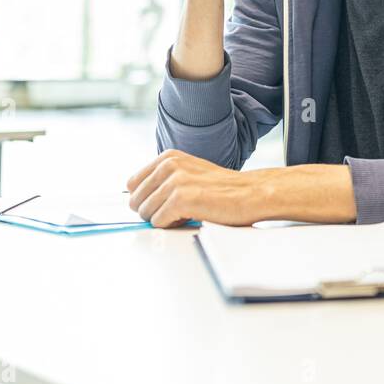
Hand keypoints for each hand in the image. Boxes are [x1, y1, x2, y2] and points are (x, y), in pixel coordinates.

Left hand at [126, 149, 266, 227]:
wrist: (251, 194)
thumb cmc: (222, 189)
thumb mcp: (188, 174)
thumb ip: (162, 181)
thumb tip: (134, 200)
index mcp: (168, 157)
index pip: (132, 185)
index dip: (147, 199)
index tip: (165, 202)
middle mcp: (169, 165)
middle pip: (135, 201)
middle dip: (153, 211)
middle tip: (178, 210)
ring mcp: (174, 181)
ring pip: (145, 213)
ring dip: (164, 219)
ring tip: (187, 212)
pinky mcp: (180, 199)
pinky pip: (158, 222)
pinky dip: (172, 225)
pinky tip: (191, 216)